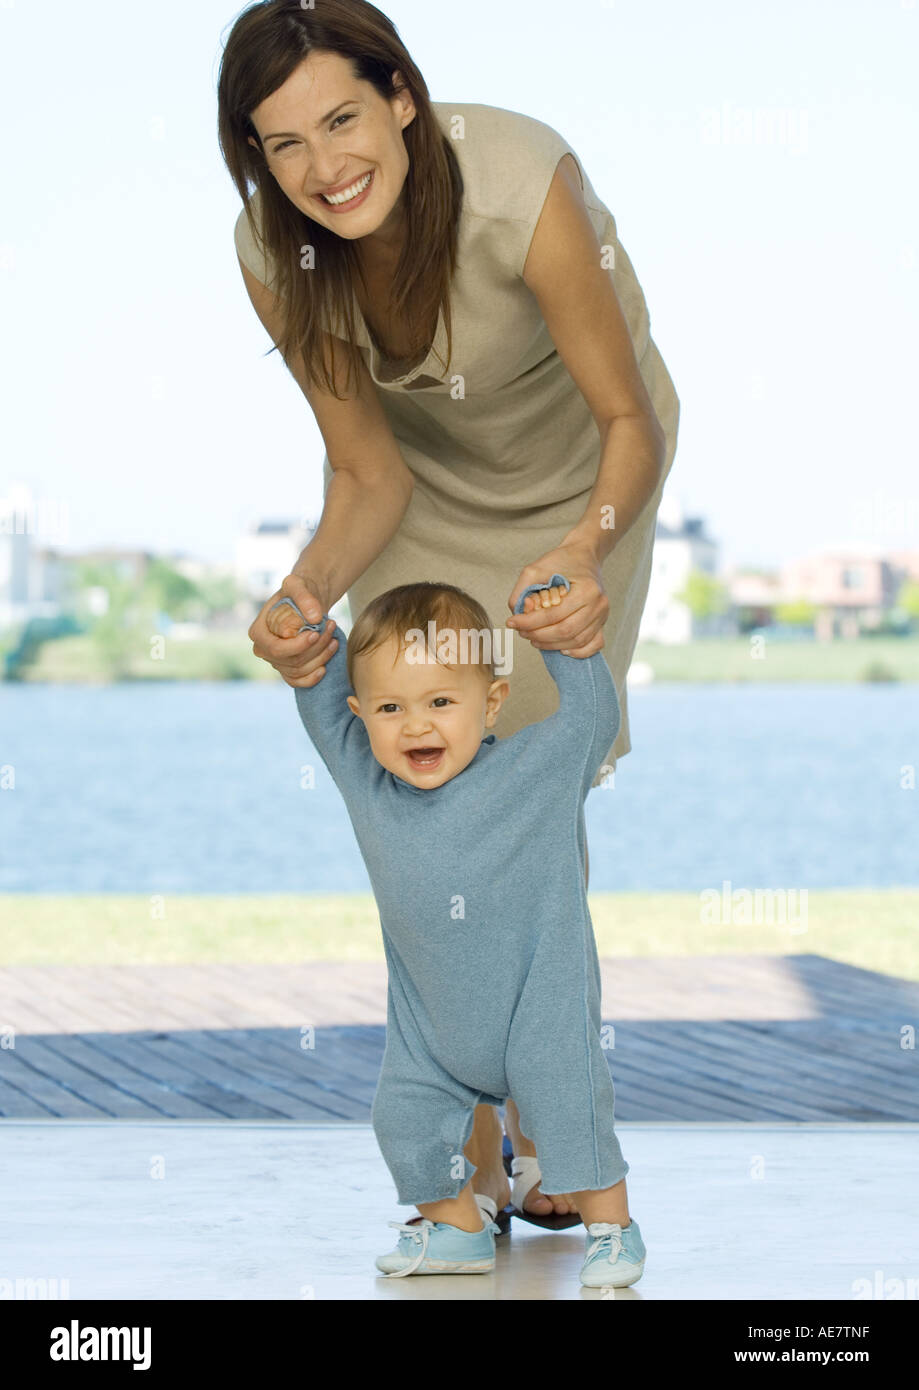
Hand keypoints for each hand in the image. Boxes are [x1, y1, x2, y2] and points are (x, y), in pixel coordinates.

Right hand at [248, 573, 338, 688]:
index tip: (316, 634)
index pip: (276, 649)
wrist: (305, 601)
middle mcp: (263, 650)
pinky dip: (312, 678)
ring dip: (321, 657)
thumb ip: (304, 596)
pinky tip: (324, 668)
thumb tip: (314, 618)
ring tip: (334, 639)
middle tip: (331, 628)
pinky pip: (297, 681)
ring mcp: (275, 662)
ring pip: (299, 670)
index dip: (297, 646)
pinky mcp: (287, 669)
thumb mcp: (297, 584)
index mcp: (258, 632)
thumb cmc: (297, 591)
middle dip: (316, 648)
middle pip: (291, 661)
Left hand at [506, 542, 609, 657]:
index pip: (554, 615)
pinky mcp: (602, 622)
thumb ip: (522, 590)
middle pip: (566, 631)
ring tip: (534, 639)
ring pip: (577, 641)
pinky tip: (561, 649)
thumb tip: (516, 613)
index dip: (529, 622)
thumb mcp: (535, 568)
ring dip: (552, 645)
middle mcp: (598, 604)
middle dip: (539, 635)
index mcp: (586, 589)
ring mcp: (603, 615)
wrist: (584, 556)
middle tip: (522, 632)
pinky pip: (594, 644)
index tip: (512, 622)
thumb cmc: (561, 561)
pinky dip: (577, 652)